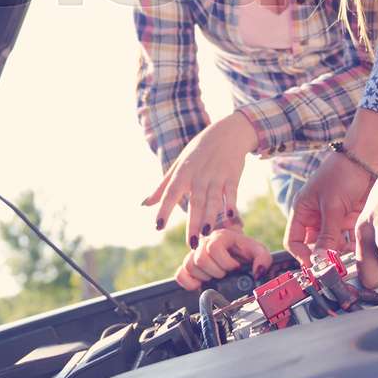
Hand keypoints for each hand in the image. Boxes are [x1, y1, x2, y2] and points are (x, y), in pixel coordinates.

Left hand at [143, 113, 256, 242]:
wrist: (227, 133)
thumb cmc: (198, 151)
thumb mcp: (178, 165)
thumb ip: (162, 186)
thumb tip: (144, 204)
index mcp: (183, 172)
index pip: (171, 193)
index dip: (164, 209)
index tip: (157, 227)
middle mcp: (199, 175)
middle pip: (195, 201)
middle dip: (192, 222)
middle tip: (190, 244)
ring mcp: (217, 175)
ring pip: (213, 199)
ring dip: (211, 216)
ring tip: (206, 234)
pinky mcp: (233, 175)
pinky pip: (232, 191)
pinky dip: (232, 203)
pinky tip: (232, 216)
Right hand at [176, 224, 272, 290]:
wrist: (237, 253)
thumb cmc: (246, 252)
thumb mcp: (259, 252)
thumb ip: (263, 259)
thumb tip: (257, 272)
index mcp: (221, 236)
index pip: (214, 248)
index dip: (226, 262)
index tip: (236, 267)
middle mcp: (205, 243)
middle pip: (200, 258)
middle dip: (216, 271)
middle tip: (225, 273)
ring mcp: (195, 254)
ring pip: (189, 265)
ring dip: (205, 276)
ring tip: (216, 276)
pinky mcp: (188, 267)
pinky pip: (180, 275)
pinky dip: (189, 283)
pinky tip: (200, 284)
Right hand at [285, 109, 377, 264]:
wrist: (369, 158)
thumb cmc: (343, 173)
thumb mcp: (332, 206)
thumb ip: (327, 234)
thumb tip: (320, 260)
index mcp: (303, 209)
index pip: (295, 240)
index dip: (302, 255)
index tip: (315, 267)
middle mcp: (316, 216)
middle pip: (315, 245)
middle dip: (324, 255)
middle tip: (335, 265)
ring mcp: (333, 217)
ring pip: (332, 244)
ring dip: (340, 250)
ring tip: (350, 251)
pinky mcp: (349, 218)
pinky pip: (347, 238)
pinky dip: (352, 243)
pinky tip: (358, 243)